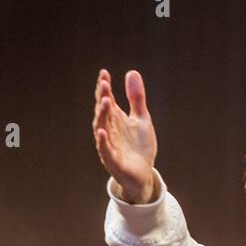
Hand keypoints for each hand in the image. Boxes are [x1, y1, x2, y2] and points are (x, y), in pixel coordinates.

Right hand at [93, 68, 158, 202]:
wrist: (143, 174)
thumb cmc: (139, 147)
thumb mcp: (142, 119)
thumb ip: (136, 98)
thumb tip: (132, 72)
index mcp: (115, 119)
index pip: (107, 100)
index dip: (104, 87)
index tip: (104, 73)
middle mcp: (109, 130)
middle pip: (103, 112)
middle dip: (103, 98)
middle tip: (105, 84)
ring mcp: (110, 145)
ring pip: (102, 128)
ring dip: (102, 115)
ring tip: (106, 101)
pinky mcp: (113, 161)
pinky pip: (105, 150)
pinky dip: (103, 141)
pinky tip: (102, 132)